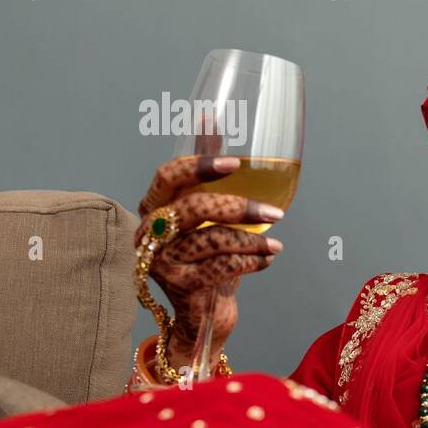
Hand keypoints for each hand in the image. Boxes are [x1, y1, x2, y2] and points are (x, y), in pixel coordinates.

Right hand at [135, 154, 284, 368]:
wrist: (203, 310)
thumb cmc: (205, 253)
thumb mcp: (206, 210)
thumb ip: (205, 168)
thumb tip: (208, 117)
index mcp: (155, 204)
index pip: (168, 176)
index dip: (200, 165)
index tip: (234, 161)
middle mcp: (150, 230)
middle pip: (192, 208)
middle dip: (238, 208)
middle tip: (277, 214)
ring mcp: (160, 260)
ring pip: (210, 240)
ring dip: (252, 241)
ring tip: (276, 244)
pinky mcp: (179, 286)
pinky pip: (219, 267)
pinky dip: (250, 261)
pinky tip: (268, 259)